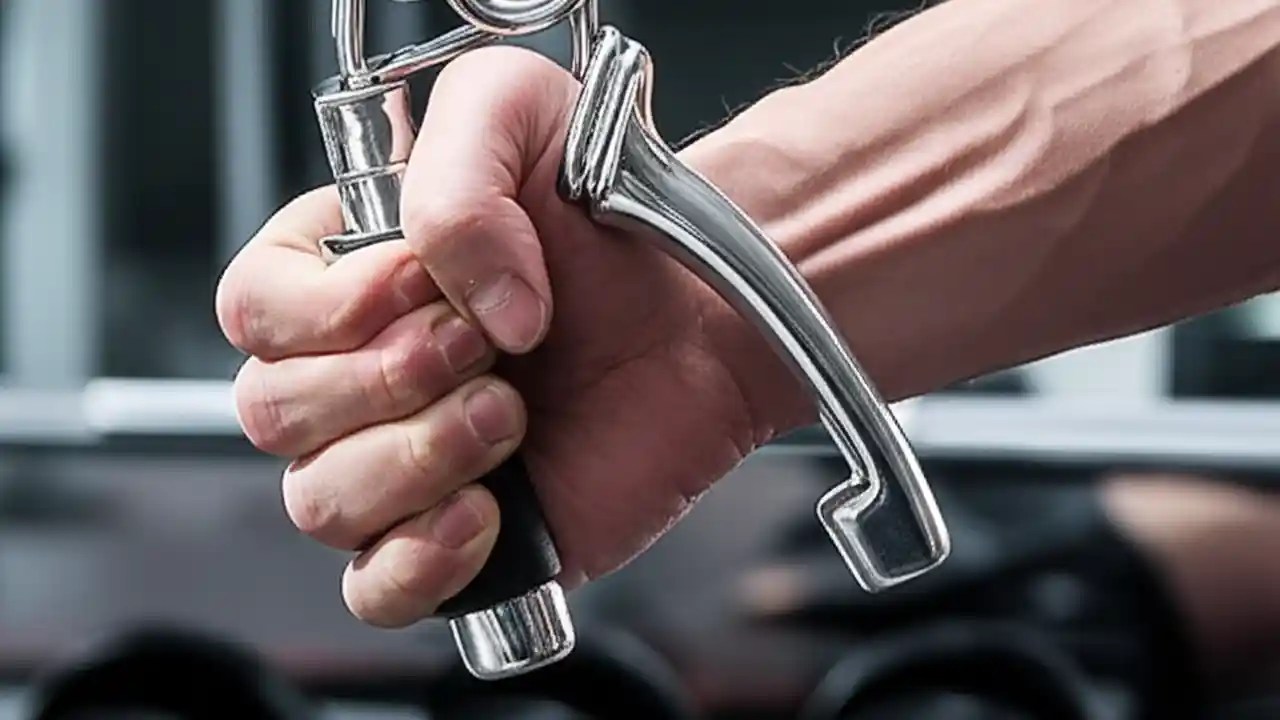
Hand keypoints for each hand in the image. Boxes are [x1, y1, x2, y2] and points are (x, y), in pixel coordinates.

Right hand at [216, 47, 795, 626]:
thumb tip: (464, 309)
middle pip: (272, 413)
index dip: (332, 309)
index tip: (428, 283)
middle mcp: (356, 374)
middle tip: (486, 346)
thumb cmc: (610, 208)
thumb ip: (453, 183)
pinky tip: (485, 512)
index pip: (255, 310)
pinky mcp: (461, 538)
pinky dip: (415, 564)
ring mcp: (403, 462)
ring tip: (511, 413)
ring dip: (417, 456)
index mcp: (343, 277)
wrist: (702, 303)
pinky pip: (377, 592)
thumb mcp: (521, 115)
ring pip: (320, 503)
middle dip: (385, 380)